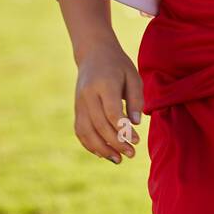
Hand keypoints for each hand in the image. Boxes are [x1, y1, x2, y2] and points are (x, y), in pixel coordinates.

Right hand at [73, 41, 143, 164]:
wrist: (94, 54)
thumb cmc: (118, 65)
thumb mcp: (133, 76)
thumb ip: (136, 99)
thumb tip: (135, 124)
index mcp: (103, 84)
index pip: (111, 112)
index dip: (123, 129)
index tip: (136, 140)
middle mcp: (87, 95)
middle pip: (99, 125)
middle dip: (116, 143)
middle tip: (131, 154)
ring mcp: (79, 103)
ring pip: (86, 131)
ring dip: (101, 149)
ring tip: (118, 159)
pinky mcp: (76, 109)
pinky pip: (80, 130)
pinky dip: (90, 144)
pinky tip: (104, 153)